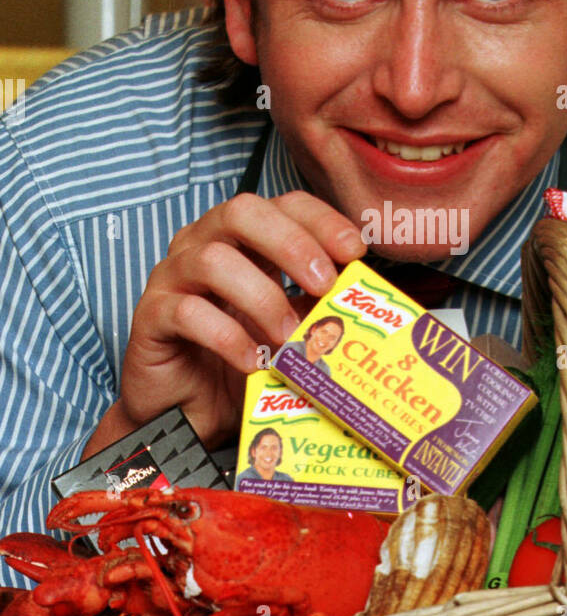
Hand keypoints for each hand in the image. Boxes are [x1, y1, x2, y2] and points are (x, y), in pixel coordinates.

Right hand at [113, 191, 365, 448]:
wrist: (184, 411)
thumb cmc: (238, 361)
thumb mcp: (289, 329)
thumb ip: (317, 307)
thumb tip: (366, 300)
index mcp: (242, 239)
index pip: (282, 204)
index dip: (320, 220)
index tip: (355, 251)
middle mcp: (202, 245)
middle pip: (242, 211)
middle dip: (291, 244)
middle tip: (323, 283)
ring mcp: (171, 277)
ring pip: (211, 260)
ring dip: (261, 297)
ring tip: (289, 337)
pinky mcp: (151, 317)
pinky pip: (187, 312)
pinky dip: (227, 336)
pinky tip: (252, 362)